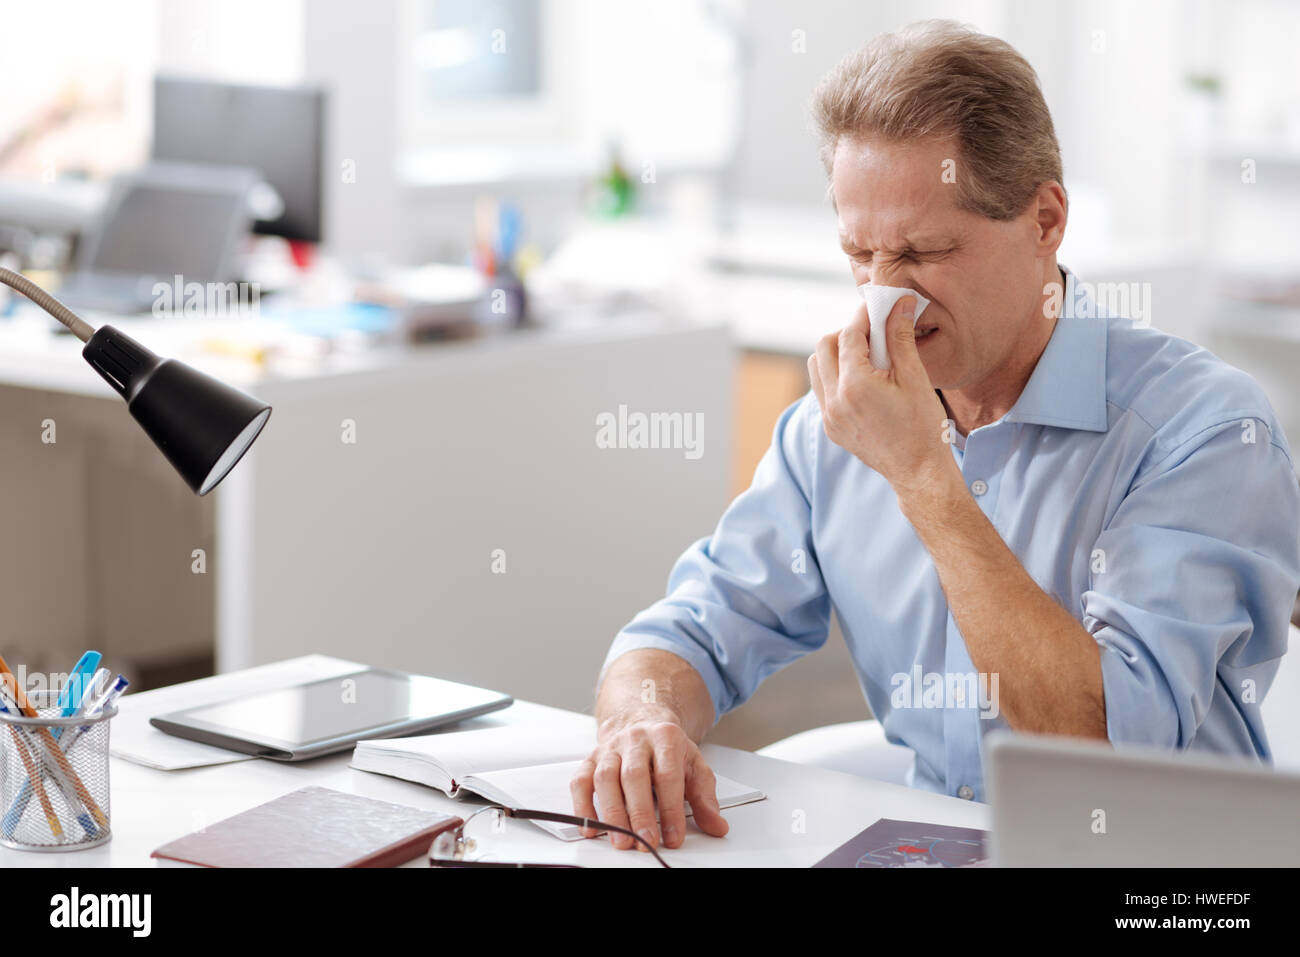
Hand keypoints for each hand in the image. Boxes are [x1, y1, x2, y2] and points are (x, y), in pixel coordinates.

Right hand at [569, 717, 728, 850]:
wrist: (643, 719)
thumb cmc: (668, 747)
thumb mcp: (694, 766)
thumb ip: (705, 797)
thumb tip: (717, 825)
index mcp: (665, 737)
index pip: (668, 775)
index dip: (671, 808)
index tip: (674, 837)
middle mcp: (635, 740)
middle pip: (634, 776)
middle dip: (640, 813)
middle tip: (646, 841)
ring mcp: (610, 749)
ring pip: (605, 778)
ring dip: (612, 812)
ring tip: (621, 840)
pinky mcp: (591, 759)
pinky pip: (580, 781)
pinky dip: (583, 805)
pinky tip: (592, 827)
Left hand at [808, 295, 955, 496]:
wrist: (918, 473)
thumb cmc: (923, 427)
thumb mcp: (915, 377)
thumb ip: (900, 337)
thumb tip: (900, 302)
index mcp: (854, 386)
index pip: (848, 336)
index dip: (863, 318)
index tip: (878, 309)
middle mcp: (833, 401)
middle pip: (823, 347)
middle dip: (845, 334)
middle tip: (872, 333)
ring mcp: (829, 416)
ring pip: (816, 368)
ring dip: (835, 355)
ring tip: (866, 356)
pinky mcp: (831, 428)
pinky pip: (822, 391)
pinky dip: (835, 377)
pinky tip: (862, 379)